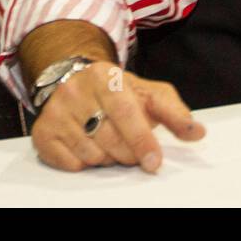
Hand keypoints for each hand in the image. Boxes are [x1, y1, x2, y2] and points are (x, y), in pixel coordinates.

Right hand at [30, 62, 205, 172]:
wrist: (77, 79)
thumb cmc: (119, 91)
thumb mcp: (150, 94)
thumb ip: (175, 113)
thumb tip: (198, 133)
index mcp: (106, 76)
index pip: (126, 113)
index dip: (142, 140)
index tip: (153, 162)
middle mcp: (76, 90)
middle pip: (110, 139)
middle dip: (129, 153)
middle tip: (135, 151)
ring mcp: (56, 111)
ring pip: (91, 154)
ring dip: (108, 158)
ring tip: (111, 142)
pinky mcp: (41, 132)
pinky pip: (70, 163)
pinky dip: (85, 163)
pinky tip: (90, 146)